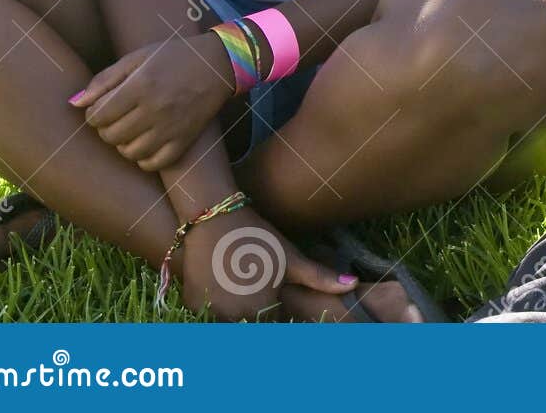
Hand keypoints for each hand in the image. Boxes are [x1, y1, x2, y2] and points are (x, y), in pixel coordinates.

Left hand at [71, 34, 235, 171]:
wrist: (219, 64)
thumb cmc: (174, 56)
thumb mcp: (137, 58)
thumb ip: (104, 79)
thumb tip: (74, 103)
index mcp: (140, 86)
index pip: (97, 116)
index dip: (93, 114)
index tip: (103, 107)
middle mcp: (154, 110)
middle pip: (110, 136)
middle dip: (106, 128)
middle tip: (117, 117)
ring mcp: (171, 128)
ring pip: (129, 153)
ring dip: (124, 144)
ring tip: (132, 130)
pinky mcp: (185, 140)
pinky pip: (153, 164)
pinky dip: (144, 159)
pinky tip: (146, 143)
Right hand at [176, 208, 354, 322]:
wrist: (214, 218)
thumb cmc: (258, 237)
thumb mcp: (290, 258)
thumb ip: (320, 277)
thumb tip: (354, 284)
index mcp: (261, 312)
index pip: (276, 328)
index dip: (282, 318)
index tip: (283, 302)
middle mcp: (231, 319)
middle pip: (252, 326)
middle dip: (262, 318)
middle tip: (263, 289)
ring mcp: (208, 312)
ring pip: (231, 323)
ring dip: (240, 315)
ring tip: (247, 286)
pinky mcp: (191, 302)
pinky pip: (210, 314)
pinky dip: (219, 308)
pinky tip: (228, 285)